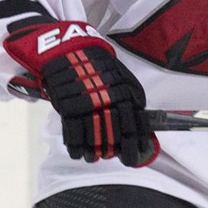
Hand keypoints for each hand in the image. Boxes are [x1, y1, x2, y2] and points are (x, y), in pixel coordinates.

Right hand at [4, 21, 158, 166]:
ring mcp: (89, 104)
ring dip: (94, 152)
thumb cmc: (97, 64)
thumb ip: (130, 98)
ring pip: (95, 137)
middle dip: (115, 150)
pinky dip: (75, 147)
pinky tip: (77, 153)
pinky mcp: (69, 107)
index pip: (135, 124)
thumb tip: (139, 125)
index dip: (135, 144)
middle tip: (112, 157)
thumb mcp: (120, 75)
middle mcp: (110, 100)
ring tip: (93, 158)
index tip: (134, 156)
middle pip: (116, 135)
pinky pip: (74, 133)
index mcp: (127, 92)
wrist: (70, 49)